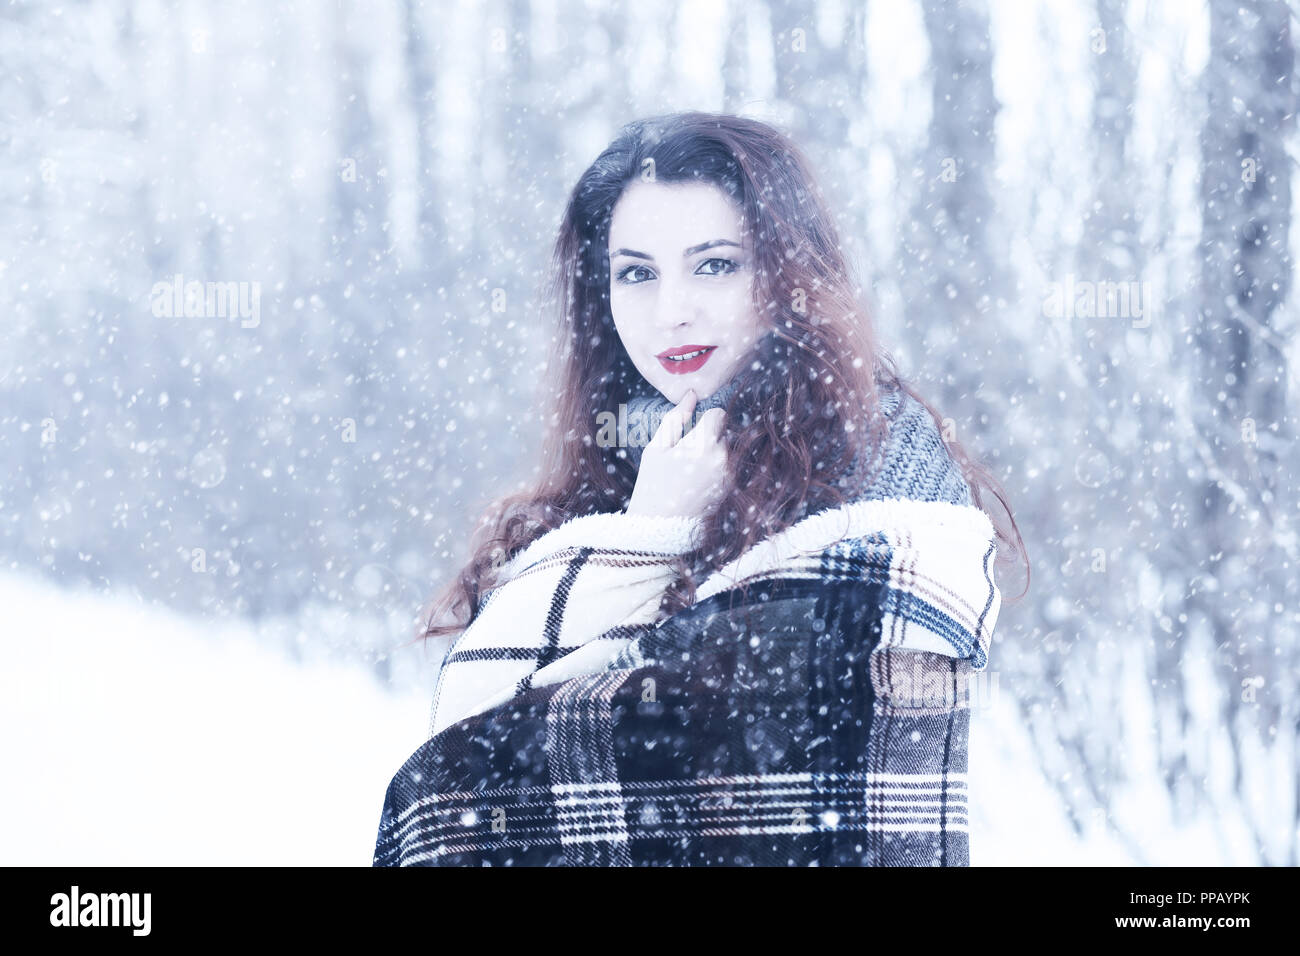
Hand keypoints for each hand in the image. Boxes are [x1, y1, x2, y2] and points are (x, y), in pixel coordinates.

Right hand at [625, 388, 728, 520]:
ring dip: (711, 452)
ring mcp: (729, 474)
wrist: (660, 528)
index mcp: (704, 444)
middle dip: (706, 436)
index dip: (704, 418)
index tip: (690, 430)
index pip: (718, 414)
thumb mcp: (656, 448)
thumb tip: (691, 395)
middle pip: (723, 431)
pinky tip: (695, 481)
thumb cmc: (653, 485)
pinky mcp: (730, 487)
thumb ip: (676, 419)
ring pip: (725, 448)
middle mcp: (723, 458)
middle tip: (683, 455)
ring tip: (688, 471)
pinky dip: (714, 467)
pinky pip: (726, 465)